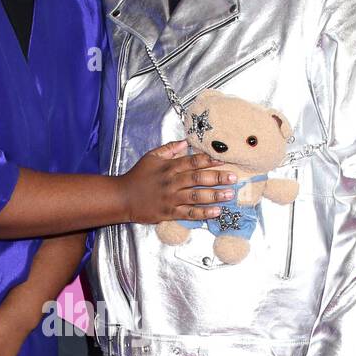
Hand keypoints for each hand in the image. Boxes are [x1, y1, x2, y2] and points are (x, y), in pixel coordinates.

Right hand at [119, 141, 235, 223]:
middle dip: (217, 177)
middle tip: (233, 177)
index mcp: (169, 167)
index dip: (210, 159)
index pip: (193, 161)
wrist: (122, 197)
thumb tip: (186, 142)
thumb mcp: (151, 156)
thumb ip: (170, 148)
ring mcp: (171, 198)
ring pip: (196, 196)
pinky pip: (189, 213)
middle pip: (198, 178)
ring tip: (229, 194)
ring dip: (214, 195)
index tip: (224, 159)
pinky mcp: (169, 213)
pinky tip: (216, 212)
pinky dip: (203, 213)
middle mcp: (172, 182)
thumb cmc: (137, 176)